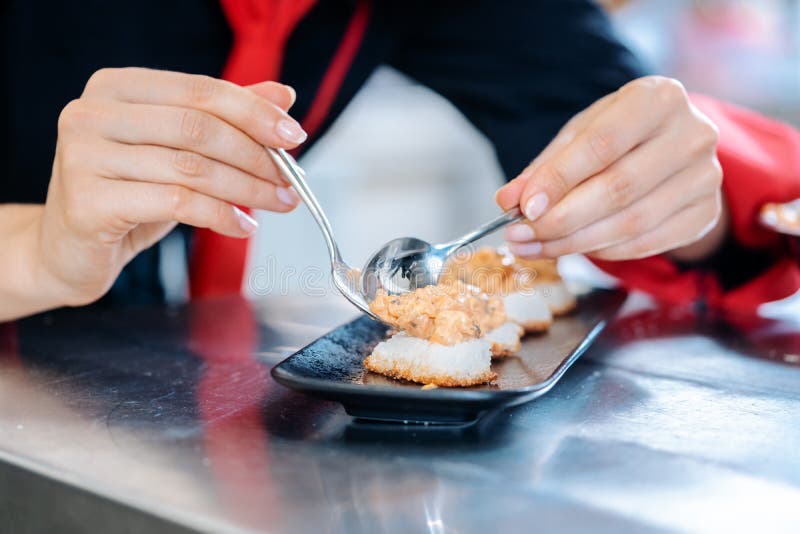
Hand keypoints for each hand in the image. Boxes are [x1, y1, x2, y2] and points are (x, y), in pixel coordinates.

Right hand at [37, 67, 306, 305]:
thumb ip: (227, 120)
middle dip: (257, 156)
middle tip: (290, 183)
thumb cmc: (130, 194)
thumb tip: (284, 96)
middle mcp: (92, 113)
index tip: (295, 137)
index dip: (255, 112)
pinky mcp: (88, 201)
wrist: (71, 249)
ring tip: (278, 204)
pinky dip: (220, 215)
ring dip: (247, 189)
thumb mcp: (181, 152)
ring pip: (192, 167)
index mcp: (117, 87)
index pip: (201, 90)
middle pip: (199, 128)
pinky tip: (243, 226)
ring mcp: (83, 155)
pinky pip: (175, 203)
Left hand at [496, 76, 724, 261]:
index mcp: (658, 98)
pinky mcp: (705, 214)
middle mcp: (692, 134)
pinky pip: (646, 243)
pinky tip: (575, 248)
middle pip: (618, 188)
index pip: (602, 144)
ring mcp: (706, 177)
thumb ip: (546, 166)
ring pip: (630, 223)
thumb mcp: (581, 136)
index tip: (524, 207)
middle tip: (521, 235)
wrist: (675, 149)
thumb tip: (508, 199)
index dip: (559, 179)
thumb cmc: (621, 136)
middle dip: (561, 219)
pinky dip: (604, 252)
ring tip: (535, 246)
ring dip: (575, 242)